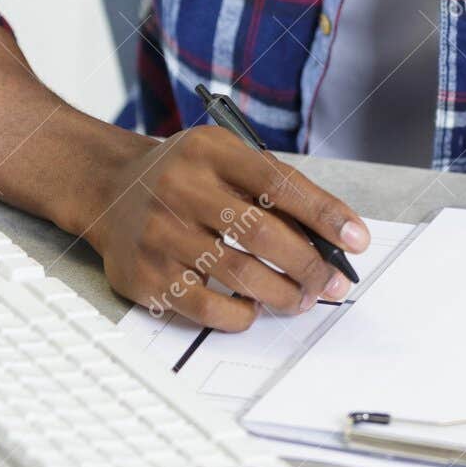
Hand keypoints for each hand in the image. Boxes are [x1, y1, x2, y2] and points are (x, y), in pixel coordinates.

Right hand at [86, 126, 370, 330]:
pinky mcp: (144, 275)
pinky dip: (239, 314)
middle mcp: (181, 188)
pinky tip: (251, 308)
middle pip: (263, 233)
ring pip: (239, 275)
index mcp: (210, 152)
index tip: (356, 238)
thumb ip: (273, 187)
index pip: (279, 182)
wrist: (109, 188)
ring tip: (301, 299)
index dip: (324, 213)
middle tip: (332, 283)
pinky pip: (205, 308)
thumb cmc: (183, 176)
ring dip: (282, 294)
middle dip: (309, 265)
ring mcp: (160, 233)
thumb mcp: (224, 158)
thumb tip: (332, 235)